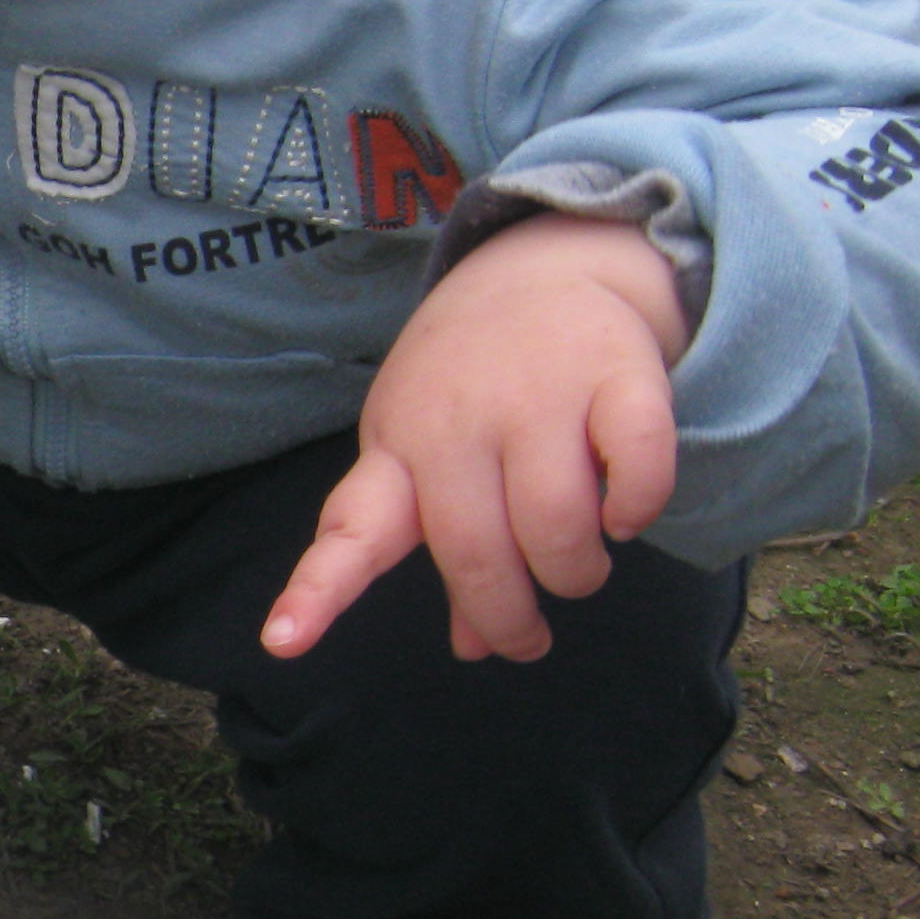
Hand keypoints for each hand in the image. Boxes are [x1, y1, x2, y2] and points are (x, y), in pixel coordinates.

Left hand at [261, 212, 686, 662]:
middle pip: (476, 552)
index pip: (350, 527)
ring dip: (574, 572)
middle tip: (527, 638)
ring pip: (556, 524)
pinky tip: (624, 515)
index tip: (281, 642)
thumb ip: (450, 554)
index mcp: (397, 451)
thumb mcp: (430, 464)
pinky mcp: (616, 373)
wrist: (535, 271)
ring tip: (579, 569)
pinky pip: (637, 467)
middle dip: (508, 618)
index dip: (316, 592)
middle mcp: (456, 423)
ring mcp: (535, 393)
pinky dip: (636, 508)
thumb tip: (476, 648)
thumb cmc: (469, 393)